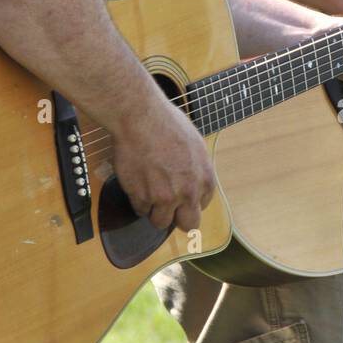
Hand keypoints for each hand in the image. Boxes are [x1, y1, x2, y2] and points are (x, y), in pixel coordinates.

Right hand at [111, 101, 216, 231]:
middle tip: (167, 208)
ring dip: (154, 211)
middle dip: (177, 218)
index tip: (180, 195)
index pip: (201, 206)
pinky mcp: (142, 198)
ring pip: (160, 222)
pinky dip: (138, 200)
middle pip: (188, 224)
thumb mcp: (195, 145)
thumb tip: (193, 181)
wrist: (142, 118)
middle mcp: (188, 192)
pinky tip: (137, 181)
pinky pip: (140, 210)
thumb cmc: (167, 124)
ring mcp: (164, 198)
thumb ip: (197, 170)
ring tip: (148, 191)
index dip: (189, 201)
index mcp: (205, 179)